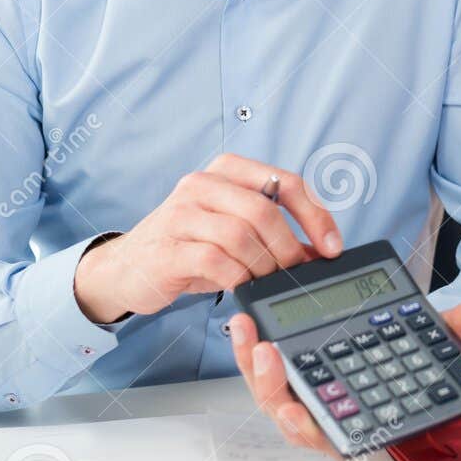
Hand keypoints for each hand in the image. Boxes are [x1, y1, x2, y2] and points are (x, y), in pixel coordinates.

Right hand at [73, 153, 340, 322]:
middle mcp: (202, 184)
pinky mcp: (167, 247)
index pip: (285, 182)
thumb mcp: (235, 235)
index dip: (316, 216)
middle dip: (289, 247)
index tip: (333, 247)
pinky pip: (215, 260)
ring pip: (241, 235)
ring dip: (264, 266)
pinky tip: (242, 288)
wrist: (127, 270)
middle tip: (296, 274)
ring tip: (268, 283)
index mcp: (226, 172)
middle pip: (264, 210)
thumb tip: (324, 253)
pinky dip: (238, 278)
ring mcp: (181, 213)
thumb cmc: (188, 249)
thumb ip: (276, 237)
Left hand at [229, 301, 460, 455]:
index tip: (292, 411)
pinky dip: (249, 347)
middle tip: (267, 354)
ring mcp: (300, 392)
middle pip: (284, 413)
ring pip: (266, 389)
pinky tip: (247, 322)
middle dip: (270, 386)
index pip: (324, 435)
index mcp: (355, 423)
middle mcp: (323, 415)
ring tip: (250, 331)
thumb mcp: (436, 349)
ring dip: (251, 362)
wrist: (402, 350)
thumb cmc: (414, 362)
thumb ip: (453, 333)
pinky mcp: (285, 368)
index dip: (304, 427)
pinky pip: (260, 366)